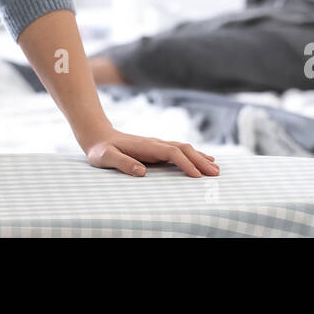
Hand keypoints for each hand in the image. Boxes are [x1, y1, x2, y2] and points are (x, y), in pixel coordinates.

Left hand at [82, 129, 219, 177]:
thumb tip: (142, 171)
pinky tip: (203, 160)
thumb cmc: (101, 150)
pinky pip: (180, 151)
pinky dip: (194, 155)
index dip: (185, 163)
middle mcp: (155, 143)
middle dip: (200, 161)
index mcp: (146, 145)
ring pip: (184, 149)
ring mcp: (157, 145)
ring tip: (216, 169)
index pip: (172, 153)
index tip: (197, 176)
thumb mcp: (106, 157)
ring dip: (200, 158)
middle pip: (183, 149)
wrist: (98, 137)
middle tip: (215, 174)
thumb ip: (122, 163)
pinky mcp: (157, 149)